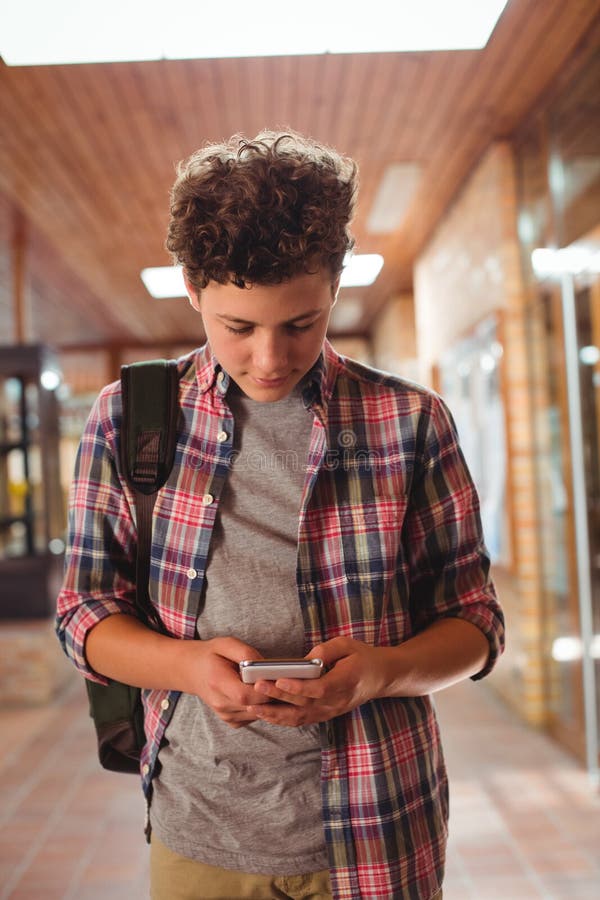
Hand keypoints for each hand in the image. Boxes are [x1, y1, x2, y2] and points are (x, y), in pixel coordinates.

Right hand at [184, 637, 271, 727]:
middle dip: (272, 695)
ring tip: (275, 686)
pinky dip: (262, 707)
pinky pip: (254, 717)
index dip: (264, 689)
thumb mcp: (226, 644)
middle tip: (284, 681)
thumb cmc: (212, 655)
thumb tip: (264, 666)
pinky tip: (263, 693)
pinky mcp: (232, 721)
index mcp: (217, 683)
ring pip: (258, 714)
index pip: (245, 695)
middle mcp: (220, 704)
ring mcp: (225, 715)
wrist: (193, 671)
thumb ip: (246, 653)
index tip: (278, 678)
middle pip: (255, 706)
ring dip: (270, 702)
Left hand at [247, 637, 385, 726]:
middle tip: (257, 687)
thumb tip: (306, 660)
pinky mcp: (325, 715)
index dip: (299, 687)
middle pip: (305, 703)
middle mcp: (337, 701)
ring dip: (276, 714)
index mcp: (346, 681)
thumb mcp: (349, 644)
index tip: (280, 679)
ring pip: (300, 717)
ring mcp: (331, 711)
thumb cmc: (363, 657)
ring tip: (253, 707)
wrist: (380, 677)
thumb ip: (327, 650)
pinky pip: (302, 720)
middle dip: (278, 696)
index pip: (320, 688)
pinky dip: (282, 719)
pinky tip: (266, 714)